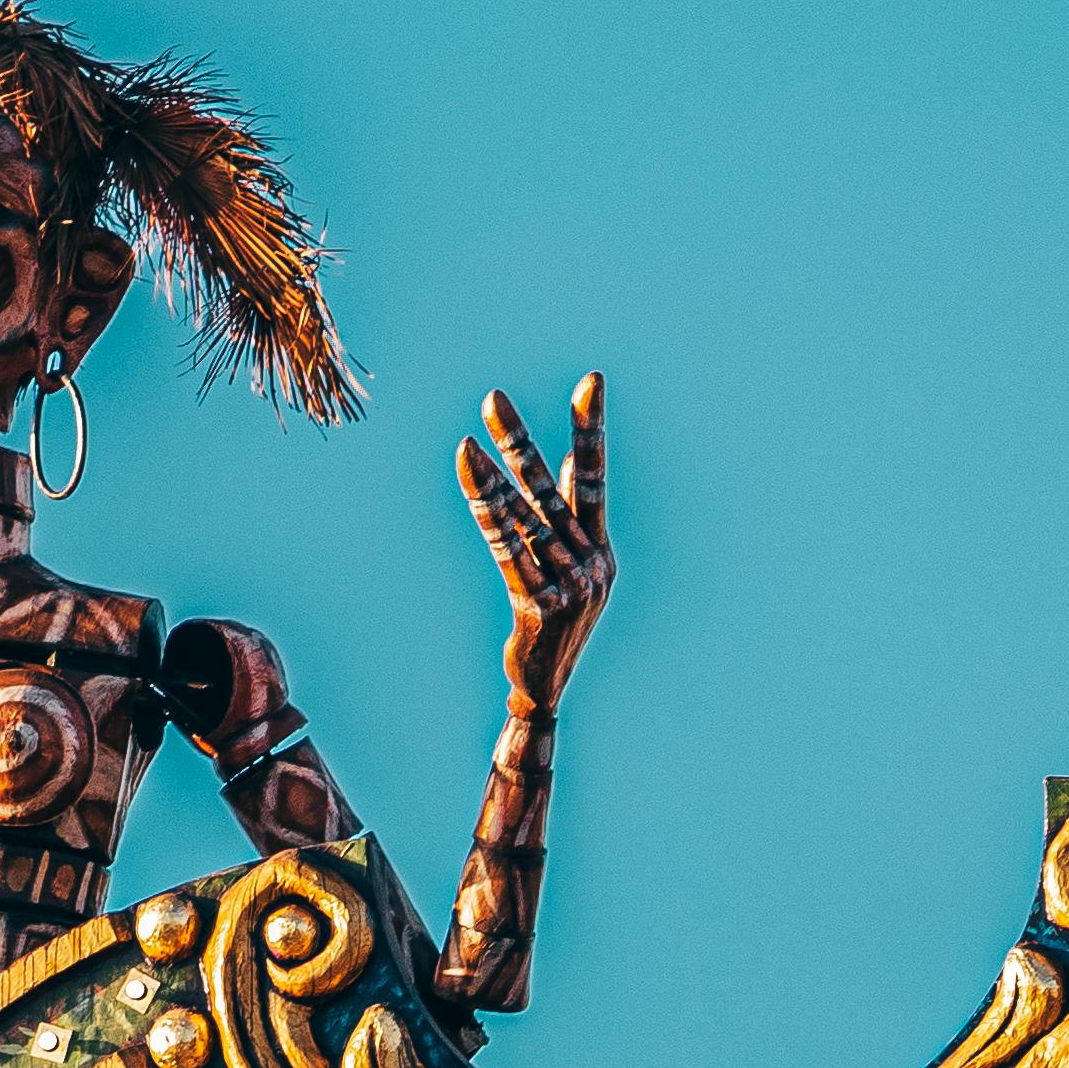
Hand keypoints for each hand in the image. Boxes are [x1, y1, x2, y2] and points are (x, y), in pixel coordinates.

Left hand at [461, 373, 612, 706]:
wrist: (544, 686)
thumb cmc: (552, 619)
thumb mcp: (569, 567)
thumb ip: (569, 514)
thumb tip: (569, 459)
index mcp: (598, 548)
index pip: (593, 478)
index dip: (590, 429)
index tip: (590, 381)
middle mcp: (591, 562)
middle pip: (550, 489)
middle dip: (521, 442)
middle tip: (492, 398)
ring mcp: (570, 586)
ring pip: (524, 518)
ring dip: (496, 476)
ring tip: (470, 437)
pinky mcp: (541, 605)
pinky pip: (510, 550)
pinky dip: (490, 513)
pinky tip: (472, 479)